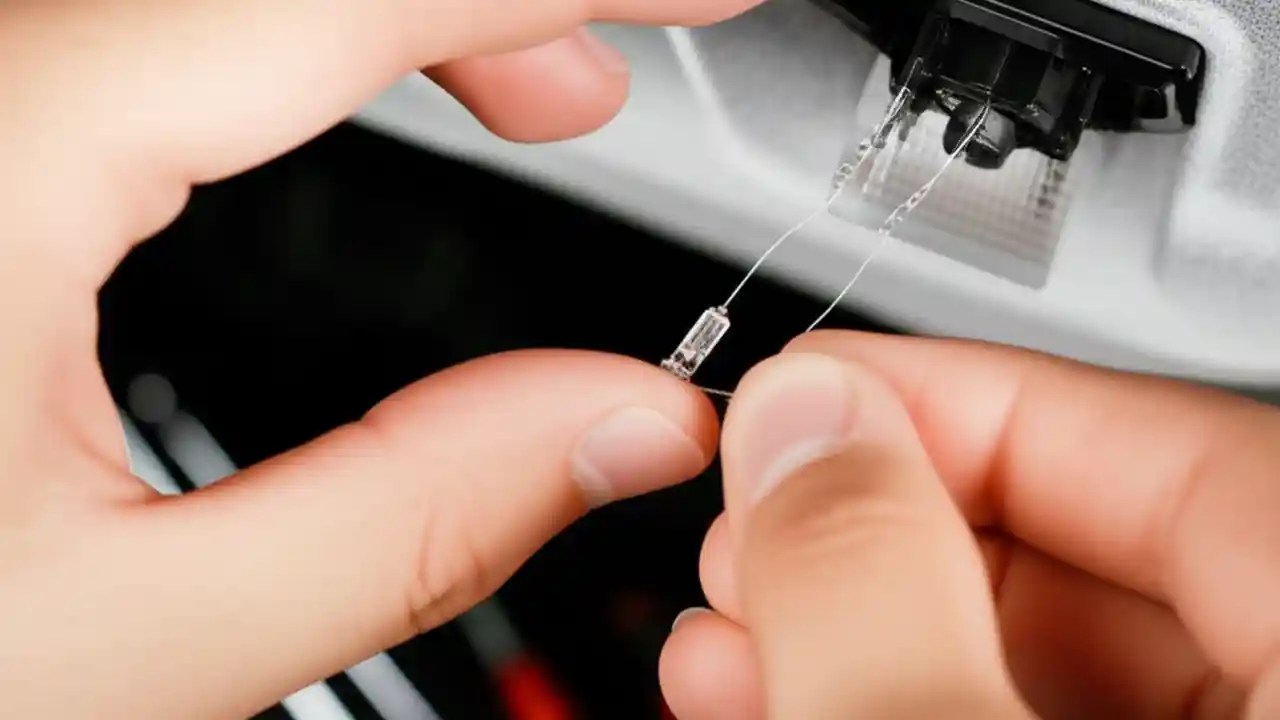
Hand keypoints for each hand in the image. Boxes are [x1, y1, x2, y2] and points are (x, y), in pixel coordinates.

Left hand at [0, 1, 760, 716]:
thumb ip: (411, 522)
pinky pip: (160, 39)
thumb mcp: (137, 639)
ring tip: (529, 99)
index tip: (694, 0)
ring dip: (393, 19)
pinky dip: (293, 45)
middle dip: (482, 0)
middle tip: (607, 83)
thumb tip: (625, 428)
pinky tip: (338, 106)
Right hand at [660, 332, 1279, 718]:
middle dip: (874, 526)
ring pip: (1045, 656)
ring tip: (729, 633)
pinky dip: (903, 700)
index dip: (947, 395)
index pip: (1160, 438)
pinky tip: (785, 695)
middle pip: (1093, 548)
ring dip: (861, 624)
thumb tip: (804, 423)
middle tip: (748, 525)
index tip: (804, 397)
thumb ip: (877, 589)